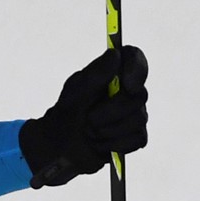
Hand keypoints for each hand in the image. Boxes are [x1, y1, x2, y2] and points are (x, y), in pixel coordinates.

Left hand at [18, 46, 148, 188]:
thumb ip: (95, 75)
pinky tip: (99, 143)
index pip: (134, 58)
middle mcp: (127, 92)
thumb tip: (115, 53)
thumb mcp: (75, 93)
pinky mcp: (136, 136)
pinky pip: (137, 139)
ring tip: (89, 132)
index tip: (128, 85)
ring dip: (107, 129)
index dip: (137, 69)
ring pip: (138, 119)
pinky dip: (114, 144)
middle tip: (89, 118)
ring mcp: (134, 114)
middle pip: (140, 95)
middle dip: (111, 111)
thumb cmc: (66, 114)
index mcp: (111, 75)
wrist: (60, 147)